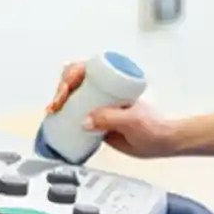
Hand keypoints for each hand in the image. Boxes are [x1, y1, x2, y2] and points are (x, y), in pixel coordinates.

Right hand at [45, 61, 179, 158]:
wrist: (161, 144)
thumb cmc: (153, 127)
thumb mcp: (132, 120)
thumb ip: (110, 119)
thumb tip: (84, 120)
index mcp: (114, 81)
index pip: (87, 69)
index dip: (71, 76)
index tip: (66, 90)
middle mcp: (104, 90)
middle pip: (75, 80)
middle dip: (61, 88)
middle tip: (56, 105)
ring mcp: (99, 105)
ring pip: (72, 96)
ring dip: (59, 101)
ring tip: (53, 112)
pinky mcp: (96, 121)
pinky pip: (75, 115)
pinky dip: (64, 116)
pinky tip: (56, 121)